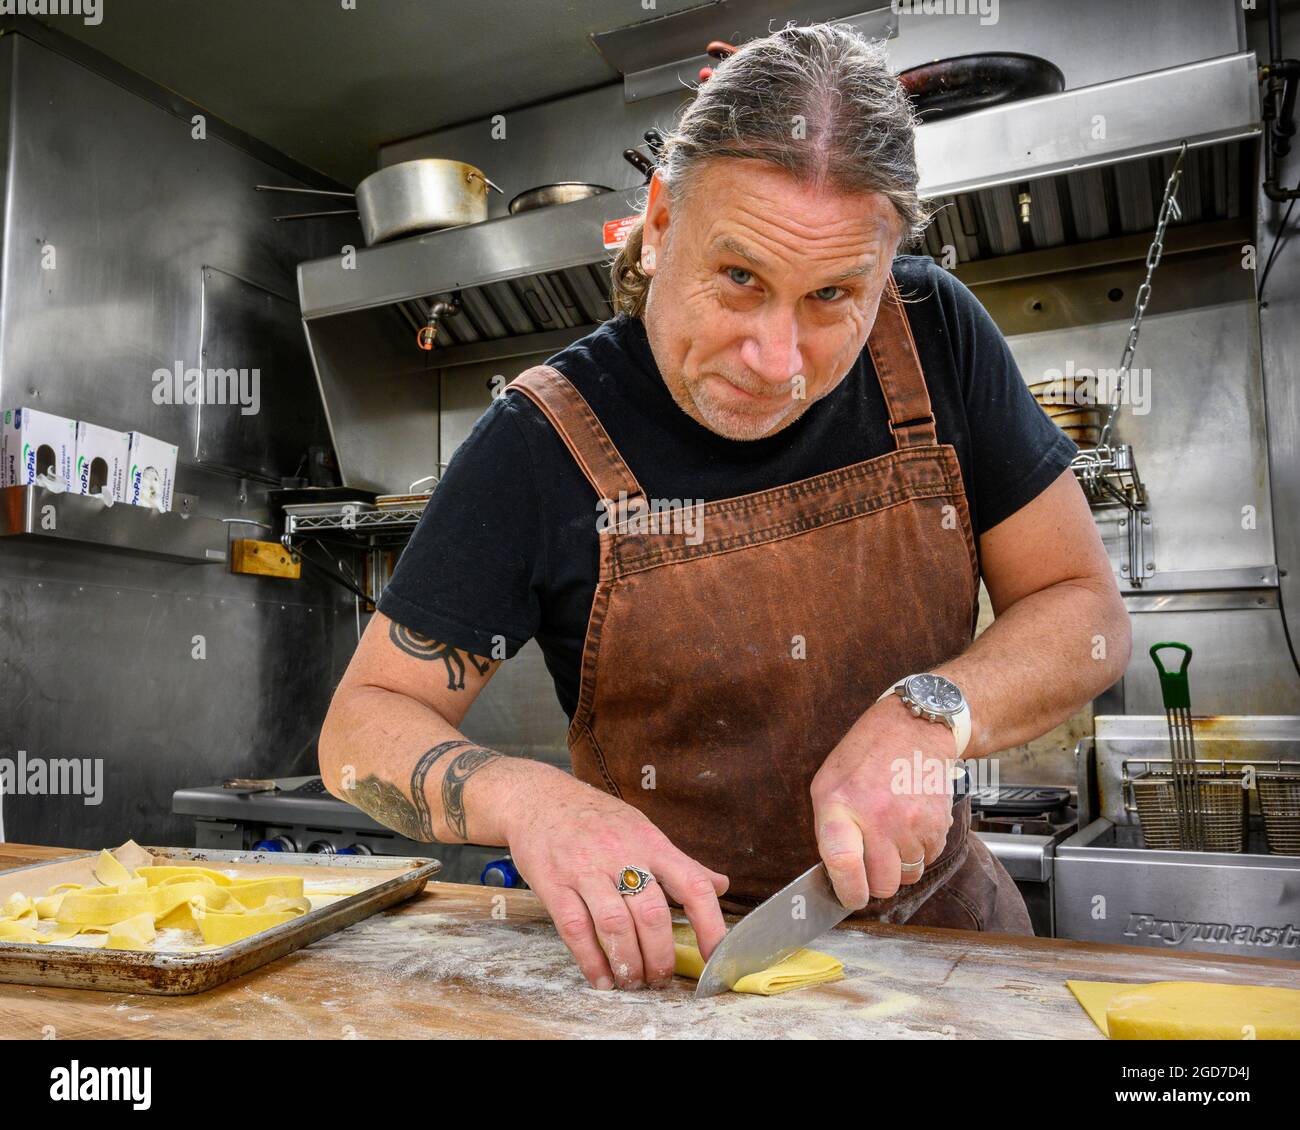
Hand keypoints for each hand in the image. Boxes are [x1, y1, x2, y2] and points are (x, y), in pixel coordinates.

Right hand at [504, 767, 728, 989]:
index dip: (710, 923)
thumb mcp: (642, 829)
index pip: (691, 884)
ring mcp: (585, 870)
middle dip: (660, 955)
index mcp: (650, 842)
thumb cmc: (595, 817)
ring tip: (633, 981)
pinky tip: (601, 978)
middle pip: (652, 914)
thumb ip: (680, 862)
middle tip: (660, 977)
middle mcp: (621, 855)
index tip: (715, 954)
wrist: (539, 797)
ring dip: (628, 963)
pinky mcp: (554, 884)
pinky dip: (591, 961)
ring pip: (615, 926)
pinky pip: (576, 930)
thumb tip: (720, 885)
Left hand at [809, 696, 957, 908]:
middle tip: (871, 862)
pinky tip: (909, 824)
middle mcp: (878, 816)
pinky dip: (919, 851)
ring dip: (899, 865)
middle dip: (876, 882)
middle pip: (883, 884)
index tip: (849, 897)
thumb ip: (829, 830)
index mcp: (842, 804)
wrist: (914, 728)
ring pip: (908, 876)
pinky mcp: (938, 825)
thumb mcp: (828, 784)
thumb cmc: (865, 755)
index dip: (847, 891)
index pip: (843, 864)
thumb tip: (837, 876)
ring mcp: (912, 822)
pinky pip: (928, 860)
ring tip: (891, 833)